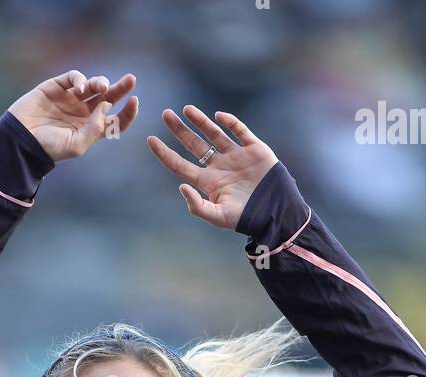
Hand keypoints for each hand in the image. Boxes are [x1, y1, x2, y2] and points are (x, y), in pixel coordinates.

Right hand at [8, 70, 138, 162]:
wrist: (21, 139)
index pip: (115, 120)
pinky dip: (81, 79)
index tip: (134, 102)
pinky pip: (75, 78)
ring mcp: (71, 99)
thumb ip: (95, 128)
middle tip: (131, 80)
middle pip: (108, 98)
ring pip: (94, 86)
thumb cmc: (49, 147)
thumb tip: (108, 105)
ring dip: (101, 83)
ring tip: (101, 87)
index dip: (127, 112)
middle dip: (121, 88)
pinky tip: (80, 88)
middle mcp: (83, 113)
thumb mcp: (77, 145)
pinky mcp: (57, 87)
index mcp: (91, 130)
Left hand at [147, 106, 277, 229]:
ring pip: (214, 134)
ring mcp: (235, 156)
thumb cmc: (245, 218)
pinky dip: (230, 123)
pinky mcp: (253, 149)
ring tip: (186, 109)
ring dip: (200, 121)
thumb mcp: (218, 217)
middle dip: (179, 130)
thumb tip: (180, 185)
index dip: (164, 153)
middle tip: (165, 114)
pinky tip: (219, 116)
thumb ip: (197, 205)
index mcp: (208, 182)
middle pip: (193, 145)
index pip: (180, 165)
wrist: (275, 212)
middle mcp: (219, 167)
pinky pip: (240, 131)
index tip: (150, 139)